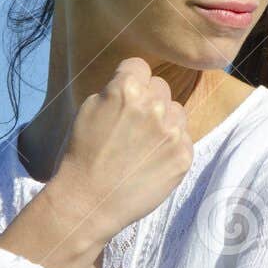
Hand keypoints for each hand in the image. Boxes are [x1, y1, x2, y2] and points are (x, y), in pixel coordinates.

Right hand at [41, 58, 193, 245]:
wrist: (89, 201)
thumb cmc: (83, 155)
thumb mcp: (89, 109)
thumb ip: (115, 90)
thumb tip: (134, 82)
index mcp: (126, 89)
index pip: (139, 66)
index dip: (129, 80)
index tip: (124, 97)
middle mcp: (153, 106)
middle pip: (161, 87)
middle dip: (148, 100)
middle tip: (132, 124)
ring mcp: (171, 131)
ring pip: (176, 110)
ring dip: (163, 121)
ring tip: (142, 144)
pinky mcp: (183, 155)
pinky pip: (183, 137)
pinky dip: (171, 146)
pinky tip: (151, 160)